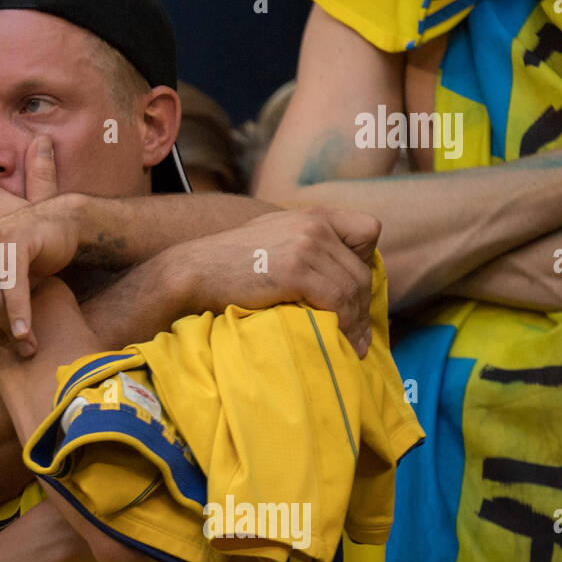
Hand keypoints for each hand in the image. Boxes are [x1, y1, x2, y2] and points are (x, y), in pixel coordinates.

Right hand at [179, 207, 380, 355]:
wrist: (193, 271)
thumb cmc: (227, 264)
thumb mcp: (272, 239)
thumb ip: (304, 245)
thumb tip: (332, 272)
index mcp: (311, 216)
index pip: (368, 230)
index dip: (364, 261)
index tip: (350, 290)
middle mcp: (313, 225)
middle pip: (361, 270)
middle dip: (362, 306)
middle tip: (359, 335)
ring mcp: (306, 245)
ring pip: (352, 289)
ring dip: (355, 323)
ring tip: (353, 345)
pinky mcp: (295, 270)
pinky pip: (336, 302)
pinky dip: (342, 326)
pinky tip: (338, 342)